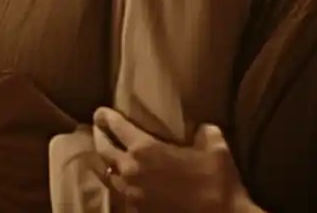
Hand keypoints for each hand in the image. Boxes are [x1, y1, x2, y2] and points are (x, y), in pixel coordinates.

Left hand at [92, 107, 256, 212]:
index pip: (116, 127)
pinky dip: (118, 184)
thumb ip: (204, 133)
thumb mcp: (216, 148)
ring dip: (106, 161)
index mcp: (144, 149)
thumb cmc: (218, 182)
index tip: (100, 112)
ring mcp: (130, 193)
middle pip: (103, 149)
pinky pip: (120, 193)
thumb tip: (201, 128)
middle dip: (99, 136)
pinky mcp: (136, 211)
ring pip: (108, 173)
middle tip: (99, 128)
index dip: (106, 117)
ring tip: (108, 155)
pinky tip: (125, 182)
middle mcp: (130, 169)